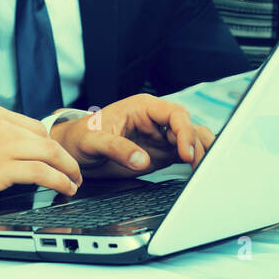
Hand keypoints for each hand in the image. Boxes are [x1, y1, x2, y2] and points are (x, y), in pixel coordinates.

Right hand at [0, 104, 82, 214]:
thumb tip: (17, 152)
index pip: (35, 126)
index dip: (50, 144)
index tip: (57, 157)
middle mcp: (0, 124)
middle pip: (47, 138)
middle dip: (65, 157)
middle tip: (74, 171)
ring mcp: (1, 145)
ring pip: (50, 153)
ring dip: (68, 170)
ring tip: (74, 182)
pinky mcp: (1, 168)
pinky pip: (42, 173)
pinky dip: (60, 181)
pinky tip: (65, 188)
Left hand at [49, 93, 214, 180]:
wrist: (75, 150)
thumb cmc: (82, 137)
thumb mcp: (94, 140)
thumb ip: (117, 148)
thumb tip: (141, 160)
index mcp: (143, 107)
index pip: (175, 114)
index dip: (185, 132)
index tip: (185, 152)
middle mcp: (156, 120)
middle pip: (188, 126)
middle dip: (196, 144)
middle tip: (197, 165)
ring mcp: (160, 137)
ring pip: (191, 138)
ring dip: (200, 151)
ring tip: (203, 169)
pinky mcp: (161, 153)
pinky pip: (184, 153)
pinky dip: (194, 160)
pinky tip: (198, 170)